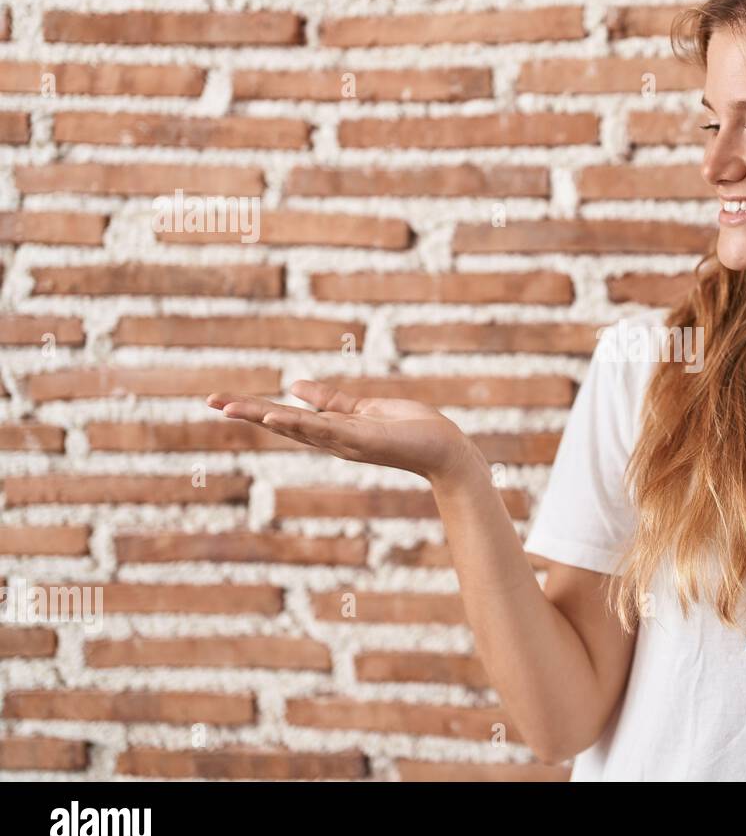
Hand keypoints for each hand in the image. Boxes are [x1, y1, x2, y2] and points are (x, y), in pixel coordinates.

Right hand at [206, 380, 478, 482]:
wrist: (445, 450)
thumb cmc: (412, 430)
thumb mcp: (365, 408)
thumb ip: (331, 399)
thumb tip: (294, 385)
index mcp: (332, 430)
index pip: (285, 417)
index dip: (253, 408)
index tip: (219, 400)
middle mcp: (332, 439)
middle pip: (281, 423)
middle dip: (246, 411)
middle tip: (208, 400)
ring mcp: (345, 441)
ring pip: (297, 426)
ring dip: (263, 415)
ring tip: (230, 406)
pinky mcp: (362, 439)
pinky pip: (326, 429)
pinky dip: (301, 422)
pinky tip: (276, 414)